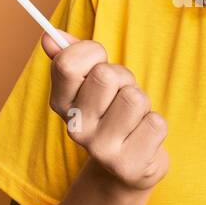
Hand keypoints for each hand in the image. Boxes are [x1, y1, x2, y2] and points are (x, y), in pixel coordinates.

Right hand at [41, 30, 169, 192]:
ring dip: (142, 102)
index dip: (91, 52)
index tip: (98, 61)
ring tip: (134, 116)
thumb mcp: (90, 84)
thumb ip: (71, 57)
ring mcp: (101, 150)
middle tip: (121, 93)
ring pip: (134, 99)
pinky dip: (155, 125)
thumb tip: (50, 36)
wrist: (128, 168)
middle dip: (123, 77)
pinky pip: (155, 124)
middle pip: (105, 76)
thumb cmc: (112, 113)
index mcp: (61, 104)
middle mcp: (76, 128)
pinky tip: (143, 136)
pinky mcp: (129, 165)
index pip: (68, 64)